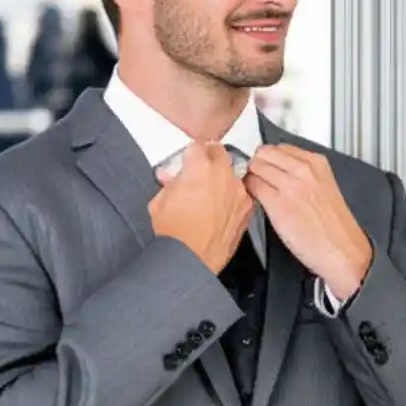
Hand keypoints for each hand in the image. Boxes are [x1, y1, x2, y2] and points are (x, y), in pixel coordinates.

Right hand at [149, 142, 254, 273]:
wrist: (190, 260)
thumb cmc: (174, 233)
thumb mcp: (159, 201)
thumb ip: (169, 183)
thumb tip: (169, 177)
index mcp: (199, 167)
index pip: (198, 146)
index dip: (191, 153)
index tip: (189, 158)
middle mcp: (223, 175)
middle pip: (220, 153)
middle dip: (210, 158)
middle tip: (200, 171)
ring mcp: (238, 192)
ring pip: (233, 174)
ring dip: (223, 179)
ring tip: (211, 193)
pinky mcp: (246, 209)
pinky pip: (241, 195)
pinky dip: (233, 197)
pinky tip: (221, 208)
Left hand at [245, 144, 372, 301]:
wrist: (342, 250)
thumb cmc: (332, 226)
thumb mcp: (323, 186)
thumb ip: (303, 172)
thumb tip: (278, 167)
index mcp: (316, 162)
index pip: (279, 147)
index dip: (269, 159)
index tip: (268, 168)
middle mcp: (303, 169)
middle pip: (264, 153)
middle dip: (257, 165)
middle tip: (259, 179)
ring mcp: (289, 185)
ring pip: (255, 167)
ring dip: (251, 177)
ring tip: (259, 191)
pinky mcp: (277, 203)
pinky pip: (252, 186)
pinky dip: (250, 192)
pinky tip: (259, 202)